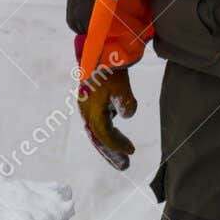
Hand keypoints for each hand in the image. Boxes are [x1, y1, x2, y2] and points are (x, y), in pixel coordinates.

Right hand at [75, 35, 135, 169]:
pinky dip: (108, 133)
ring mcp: (89, 108)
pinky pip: (100, 124)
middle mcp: (87, 112)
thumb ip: (125, 102)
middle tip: (125, 166)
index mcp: (92, 111)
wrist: (100, 52)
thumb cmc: (109, 70)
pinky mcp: (93, 103)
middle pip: (99, 139)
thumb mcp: (121, 86)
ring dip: (110, 145)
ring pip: (98, 133)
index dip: (117, 145)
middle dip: (111, 153)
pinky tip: (118, 137)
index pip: (104, 135)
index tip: (132, 152)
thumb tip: (126, 115)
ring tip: (123, 157)